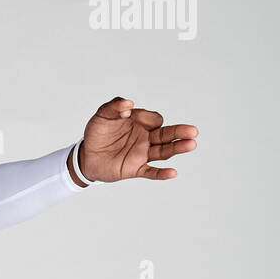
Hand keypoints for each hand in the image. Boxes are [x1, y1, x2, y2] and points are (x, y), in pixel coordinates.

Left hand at [79, 98, 197, 181]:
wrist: (86, 155)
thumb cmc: (97, 133)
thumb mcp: (102, 115)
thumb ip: (114, 106)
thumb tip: (128, 105)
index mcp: (141, 122)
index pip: (155, 119)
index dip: (147, 118)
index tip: (128, 115)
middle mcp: (145, 137)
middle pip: (167, 134)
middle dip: (180, 132)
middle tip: (193, 131)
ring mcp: (141, 153)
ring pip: (164, 151)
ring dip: (177, 148)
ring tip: (191, 144)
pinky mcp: (135, 168)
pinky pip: (151, 171)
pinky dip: (161, 173)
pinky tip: (172, 173)